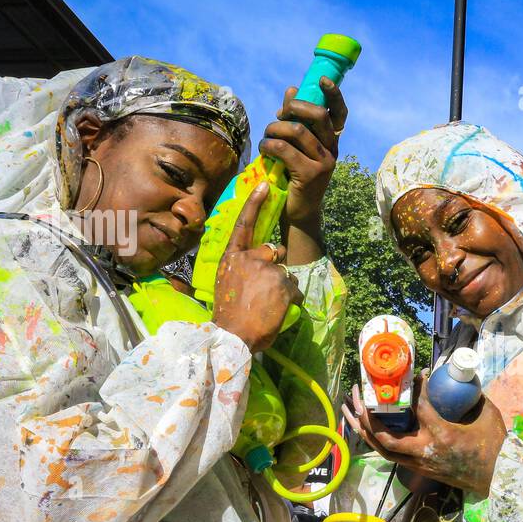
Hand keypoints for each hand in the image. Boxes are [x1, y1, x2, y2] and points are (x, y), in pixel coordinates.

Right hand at [212, 182, 303, 352]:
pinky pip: (295, 290)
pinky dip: (290, 302)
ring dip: (282, 288)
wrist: (232, 337)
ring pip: (286, 273)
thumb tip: (256, 263)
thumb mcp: (227, 283)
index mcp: (232, 257)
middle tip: (264, 290)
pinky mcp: (283, 284)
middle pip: (275, 251)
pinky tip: (277, 312)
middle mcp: (250, 258)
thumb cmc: (229, 314)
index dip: (255, 203)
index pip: (244, 224)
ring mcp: (268, 270)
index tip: (266, 184)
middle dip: (276, 265)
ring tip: (267, 306)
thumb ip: (241, 268)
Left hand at [261, 78, 347, 235]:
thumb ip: (294, 119)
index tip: (321, 80)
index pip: (339, 113)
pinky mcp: (310, 175)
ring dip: (274, 129)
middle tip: (279, 115)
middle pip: (317, 116)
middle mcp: (332, 150)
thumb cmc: (294, 176)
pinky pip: (284, 149)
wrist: (298, 212)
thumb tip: (291, 89)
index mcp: (331, 141)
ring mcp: (324, 163)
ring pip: (296, 131)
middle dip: (294, 108)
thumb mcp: (296, 146)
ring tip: (266, 137)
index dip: (333, 94)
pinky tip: (264, 149)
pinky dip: (268, 145)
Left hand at [342, 373, 507, 494]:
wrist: (495, 480)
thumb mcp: (486, 416)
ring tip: (347, 407)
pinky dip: (373, 438)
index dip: (414, 387)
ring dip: (362, 428)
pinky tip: (363, 425)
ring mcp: (418, 463)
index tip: (415, 373)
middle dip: (367, 414)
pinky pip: (388, 453)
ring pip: (381, 448)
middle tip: (359, 392)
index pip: (419, 408)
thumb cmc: (493, 447)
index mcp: (442, 435)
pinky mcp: (417, 468)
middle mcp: (424, 451)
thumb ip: (470, 395)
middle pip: (385, 436)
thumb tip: (457, 376)